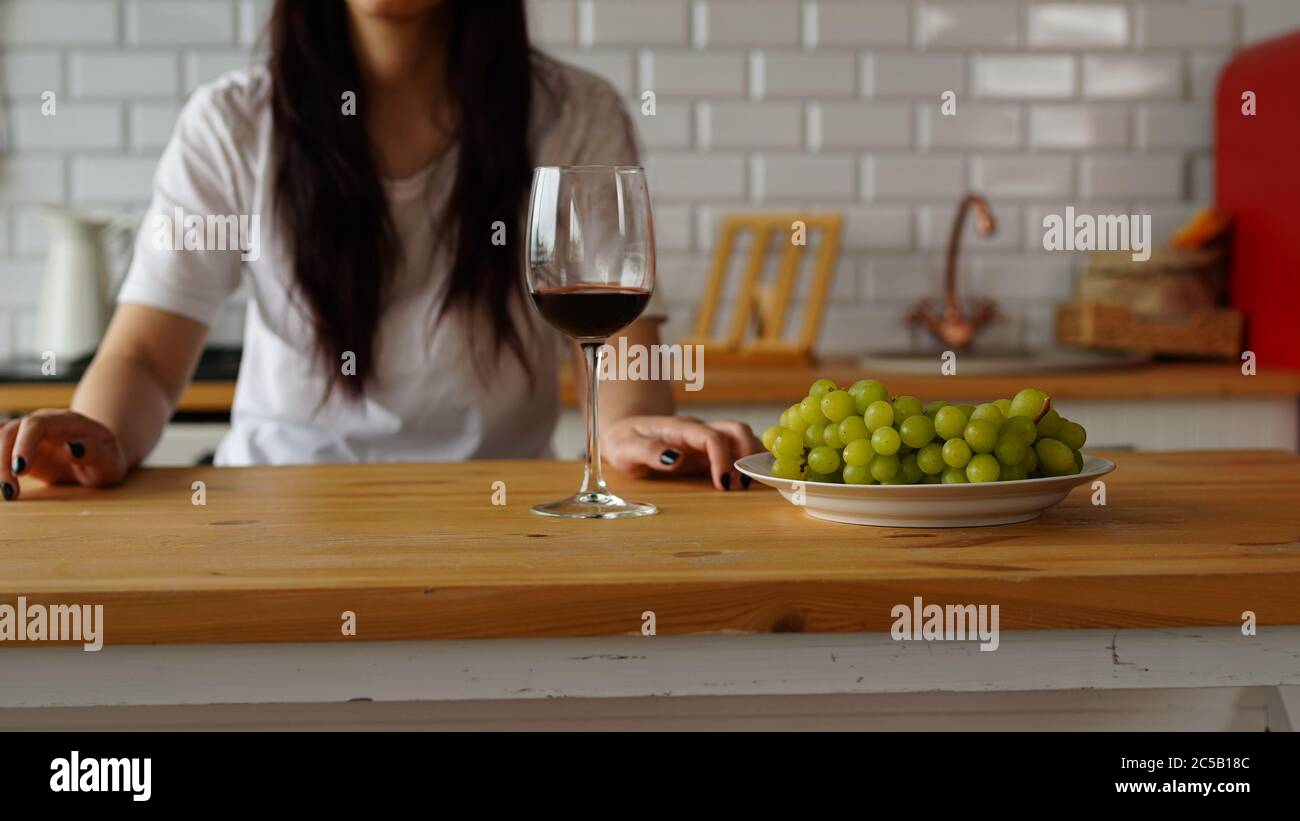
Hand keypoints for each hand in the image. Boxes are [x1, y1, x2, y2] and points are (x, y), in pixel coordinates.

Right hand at [1, 409, 127, 500]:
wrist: (99, 455)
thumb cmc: (106, 459)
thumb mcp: (110, 462)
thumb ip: (95, 453)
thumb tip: (73, 447)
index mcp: (66, 422)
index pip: (36, 424)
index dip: (24, 444)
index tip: (20, 469)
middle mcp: (42, 422)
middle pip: (10, 432)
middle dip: (3, 460)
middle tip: (10, 492)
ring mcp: (27, 434)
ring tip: (7, 493)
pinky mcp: (16, 447)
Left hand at [601, 415, 763, 490]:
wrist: (624, 432)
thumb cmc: (625, 441)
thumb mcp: (626, 448)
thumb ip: (648, 451)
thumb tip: (674, 458)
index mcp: (680, 429)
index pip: (711, 437)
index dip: (722, 458)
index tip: (722, 484)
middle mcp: (698, 430)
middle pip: (736, 430)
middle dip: (747, 455)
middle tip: (741, 485)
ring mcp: (705, 440)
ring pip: (741, 438)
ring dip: (751, 459)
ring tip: (747, 485)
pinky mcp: (708, 453)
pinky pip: (735, 452)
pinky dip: (746, 464)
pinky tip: (744, 483)